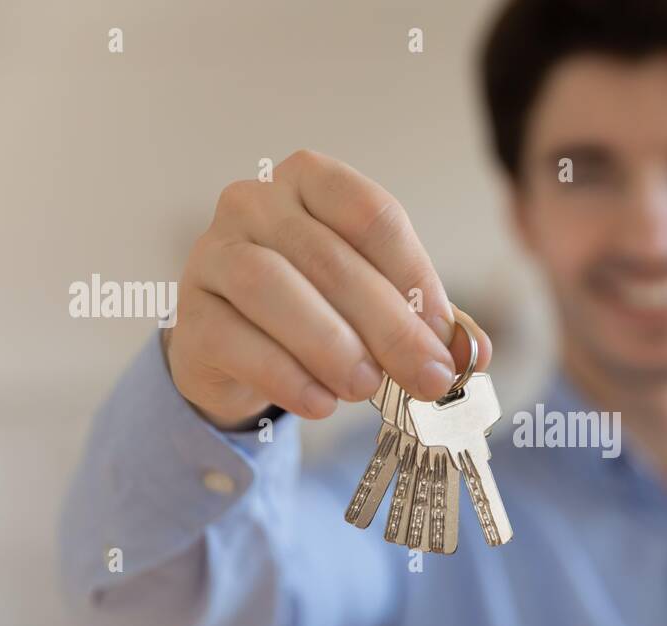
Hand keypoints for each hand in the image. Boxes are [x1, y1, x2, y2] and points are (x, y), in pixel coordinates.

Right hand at [166, 150, 492, 429]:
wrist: (237, 349)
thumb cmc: (319, 310)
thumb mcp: (378, 307)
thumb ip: (425, 322)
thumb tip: (475, 353)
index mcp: (312, 182)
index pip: (371, 214)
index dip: (414, 275)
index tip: (443, 333)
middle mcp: (254, 202)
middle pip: (328, 256)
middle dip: (387, 325)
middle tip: (426, 378)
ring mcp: (213, 254)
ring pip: (269, 286)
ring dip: (329, 342)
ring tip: (365, 388)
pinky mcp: (191, 314)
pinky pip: (235, 339)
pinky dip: (285, 375)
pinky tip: (322, 403)